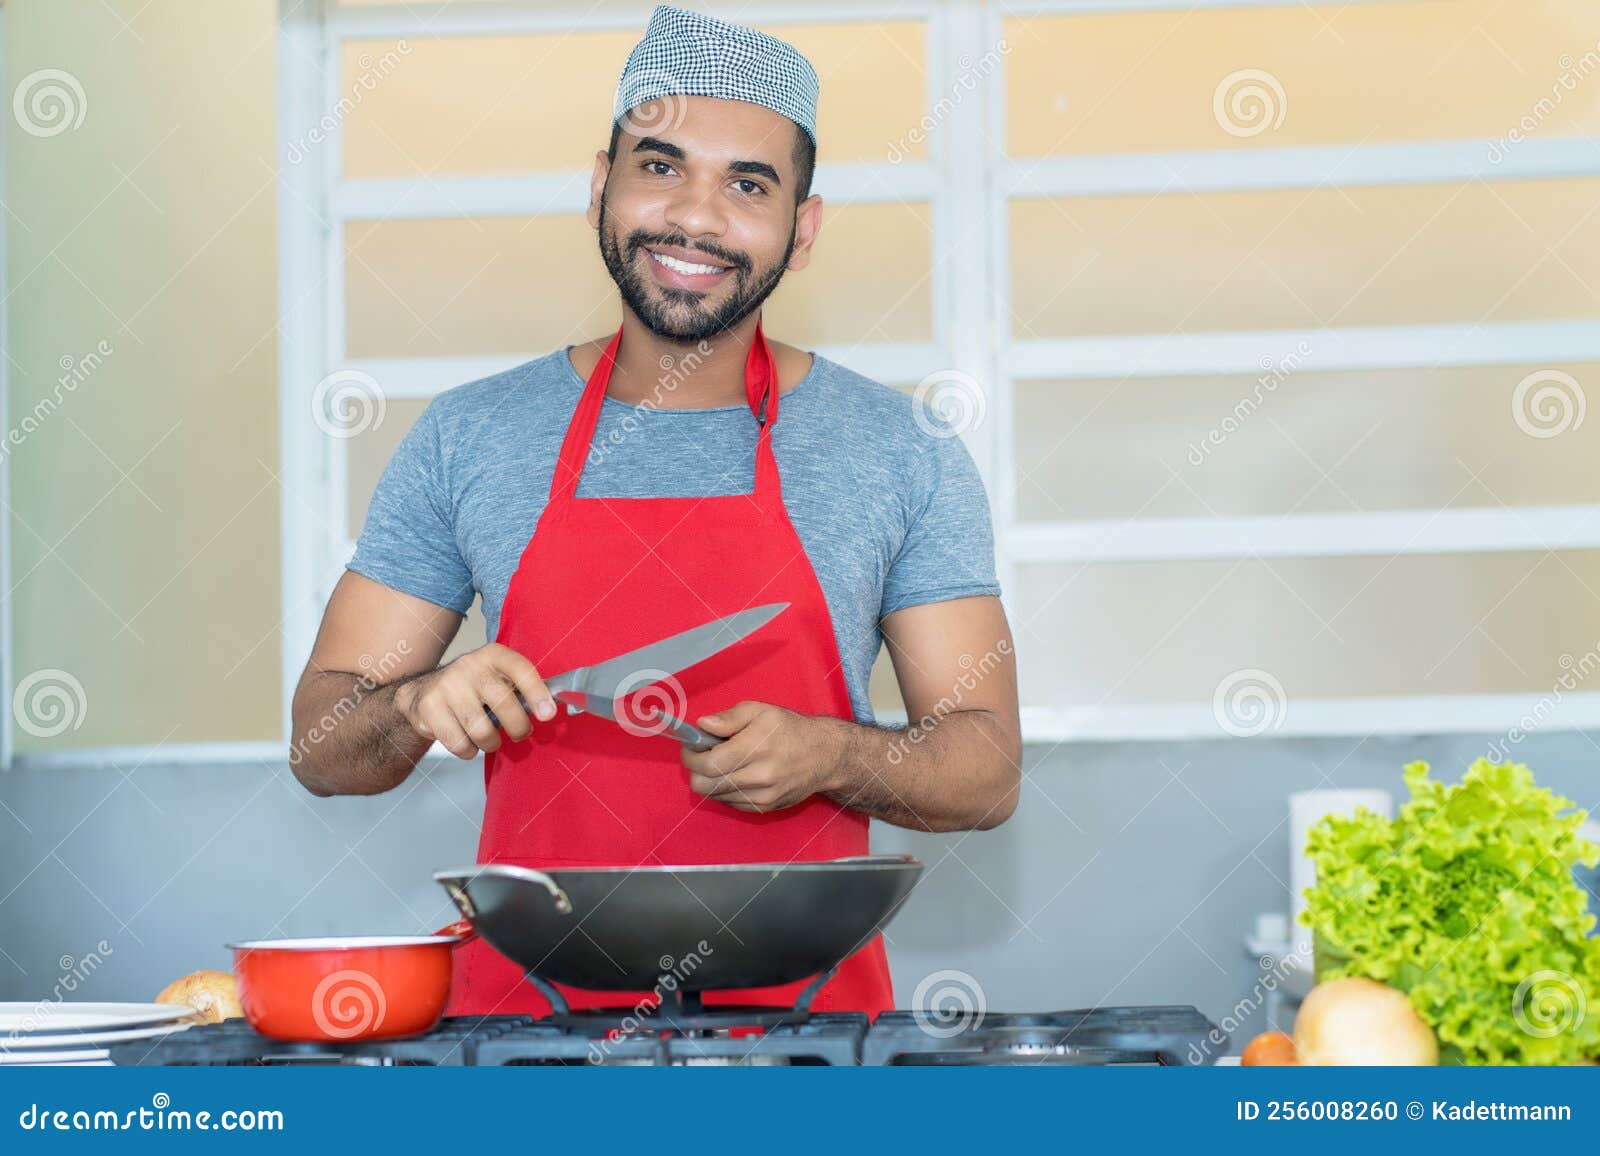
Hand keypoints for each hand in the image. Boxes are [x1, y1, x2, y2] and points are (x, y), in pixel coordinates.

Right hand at [392, 643, 554, 758]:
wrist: (422, 693)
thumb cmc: (473, 689)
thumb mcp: (497, 678)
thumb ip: (522, 689)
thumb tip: (549, 711)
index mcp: (493, 655)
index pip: (520, 669)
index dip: (537, 692)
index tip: (548, 714)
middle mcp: (469, 665)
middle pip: (504, 703)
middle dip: (518, 728)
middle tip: (520, 733)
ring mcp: (447, 686)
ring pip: (481, 730)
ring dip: (491, 743)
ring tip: (489, 738)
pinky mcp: (429, 708)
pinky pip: (459, 743)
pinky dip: (469, 751)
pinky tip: (468, 742)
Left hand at [682, 701, 845, 812]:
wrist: (825, 756)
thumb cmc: (791, 729)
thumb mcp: (761, 711)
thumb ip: (729, 718)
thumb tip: (702, 726)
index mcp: (756, 748)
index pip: (708, 764)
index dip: (691, 756)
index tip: (691, 746)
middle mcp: (760, 777)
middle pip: (705, 785)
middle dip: (696, 770)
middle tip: (705, 755)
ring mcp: (762, 796)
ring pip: (715, 796)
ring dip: (711, 780)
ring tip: (726, 762)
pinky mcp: (764, 808)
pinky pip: (729, 803)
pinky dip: (725, 789)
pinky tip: (738, 774)